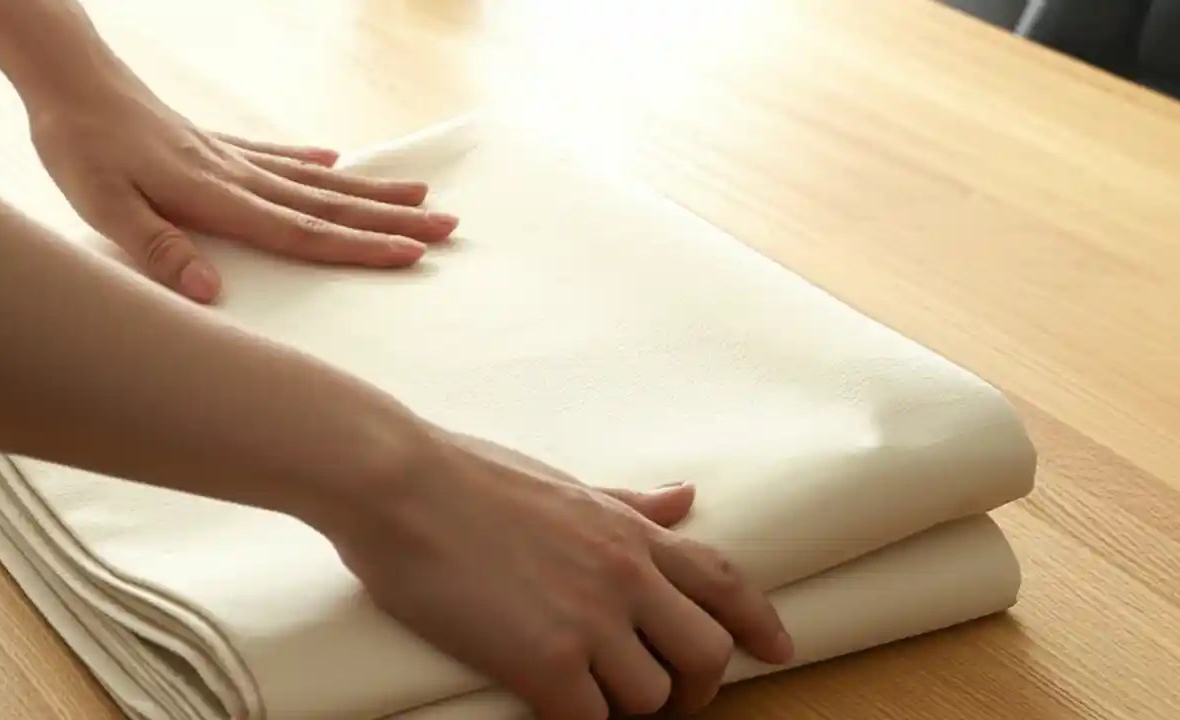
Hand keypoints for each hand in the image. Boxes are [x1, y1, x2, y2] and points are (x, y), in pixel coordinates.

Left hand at [26, 73, 456, 303]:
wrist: (68, 76)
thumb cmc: (79, 144)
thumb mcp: (101, 204)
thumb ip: (157, 248)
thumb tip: (211, 293)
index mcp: (219, 197)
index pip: (303, 232)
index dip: (360, 247)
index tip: (411, 255)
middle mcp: (240, 176)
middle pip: (329, 205)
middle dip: (391, 221)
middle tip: (448, 228)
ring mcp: (234, 157)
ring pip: (318, 180)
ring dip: (371, 191)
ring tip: (420, 196)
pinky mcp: (217, 144)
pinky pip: (279, 156)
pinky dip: (313, 162)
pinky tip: (336, 159)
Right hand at [320, 430, 793, 718]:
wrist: (400, 484)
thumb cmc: (470, 476)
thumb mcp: (565, 484)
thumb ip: (629, 503)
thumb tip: (685, 496)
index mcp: (629, 531)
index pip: (724, 580)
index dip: (760, 620)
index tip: (779, 649)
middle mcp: (624, 574)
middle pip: (707, 653)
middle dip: (696, 686)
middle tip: (666, 696)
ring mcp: (587, 618)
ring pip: (652, 698)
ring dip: (625, 706)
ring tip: (586, 691)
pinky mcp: (542, 660)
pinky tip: (547, 701)